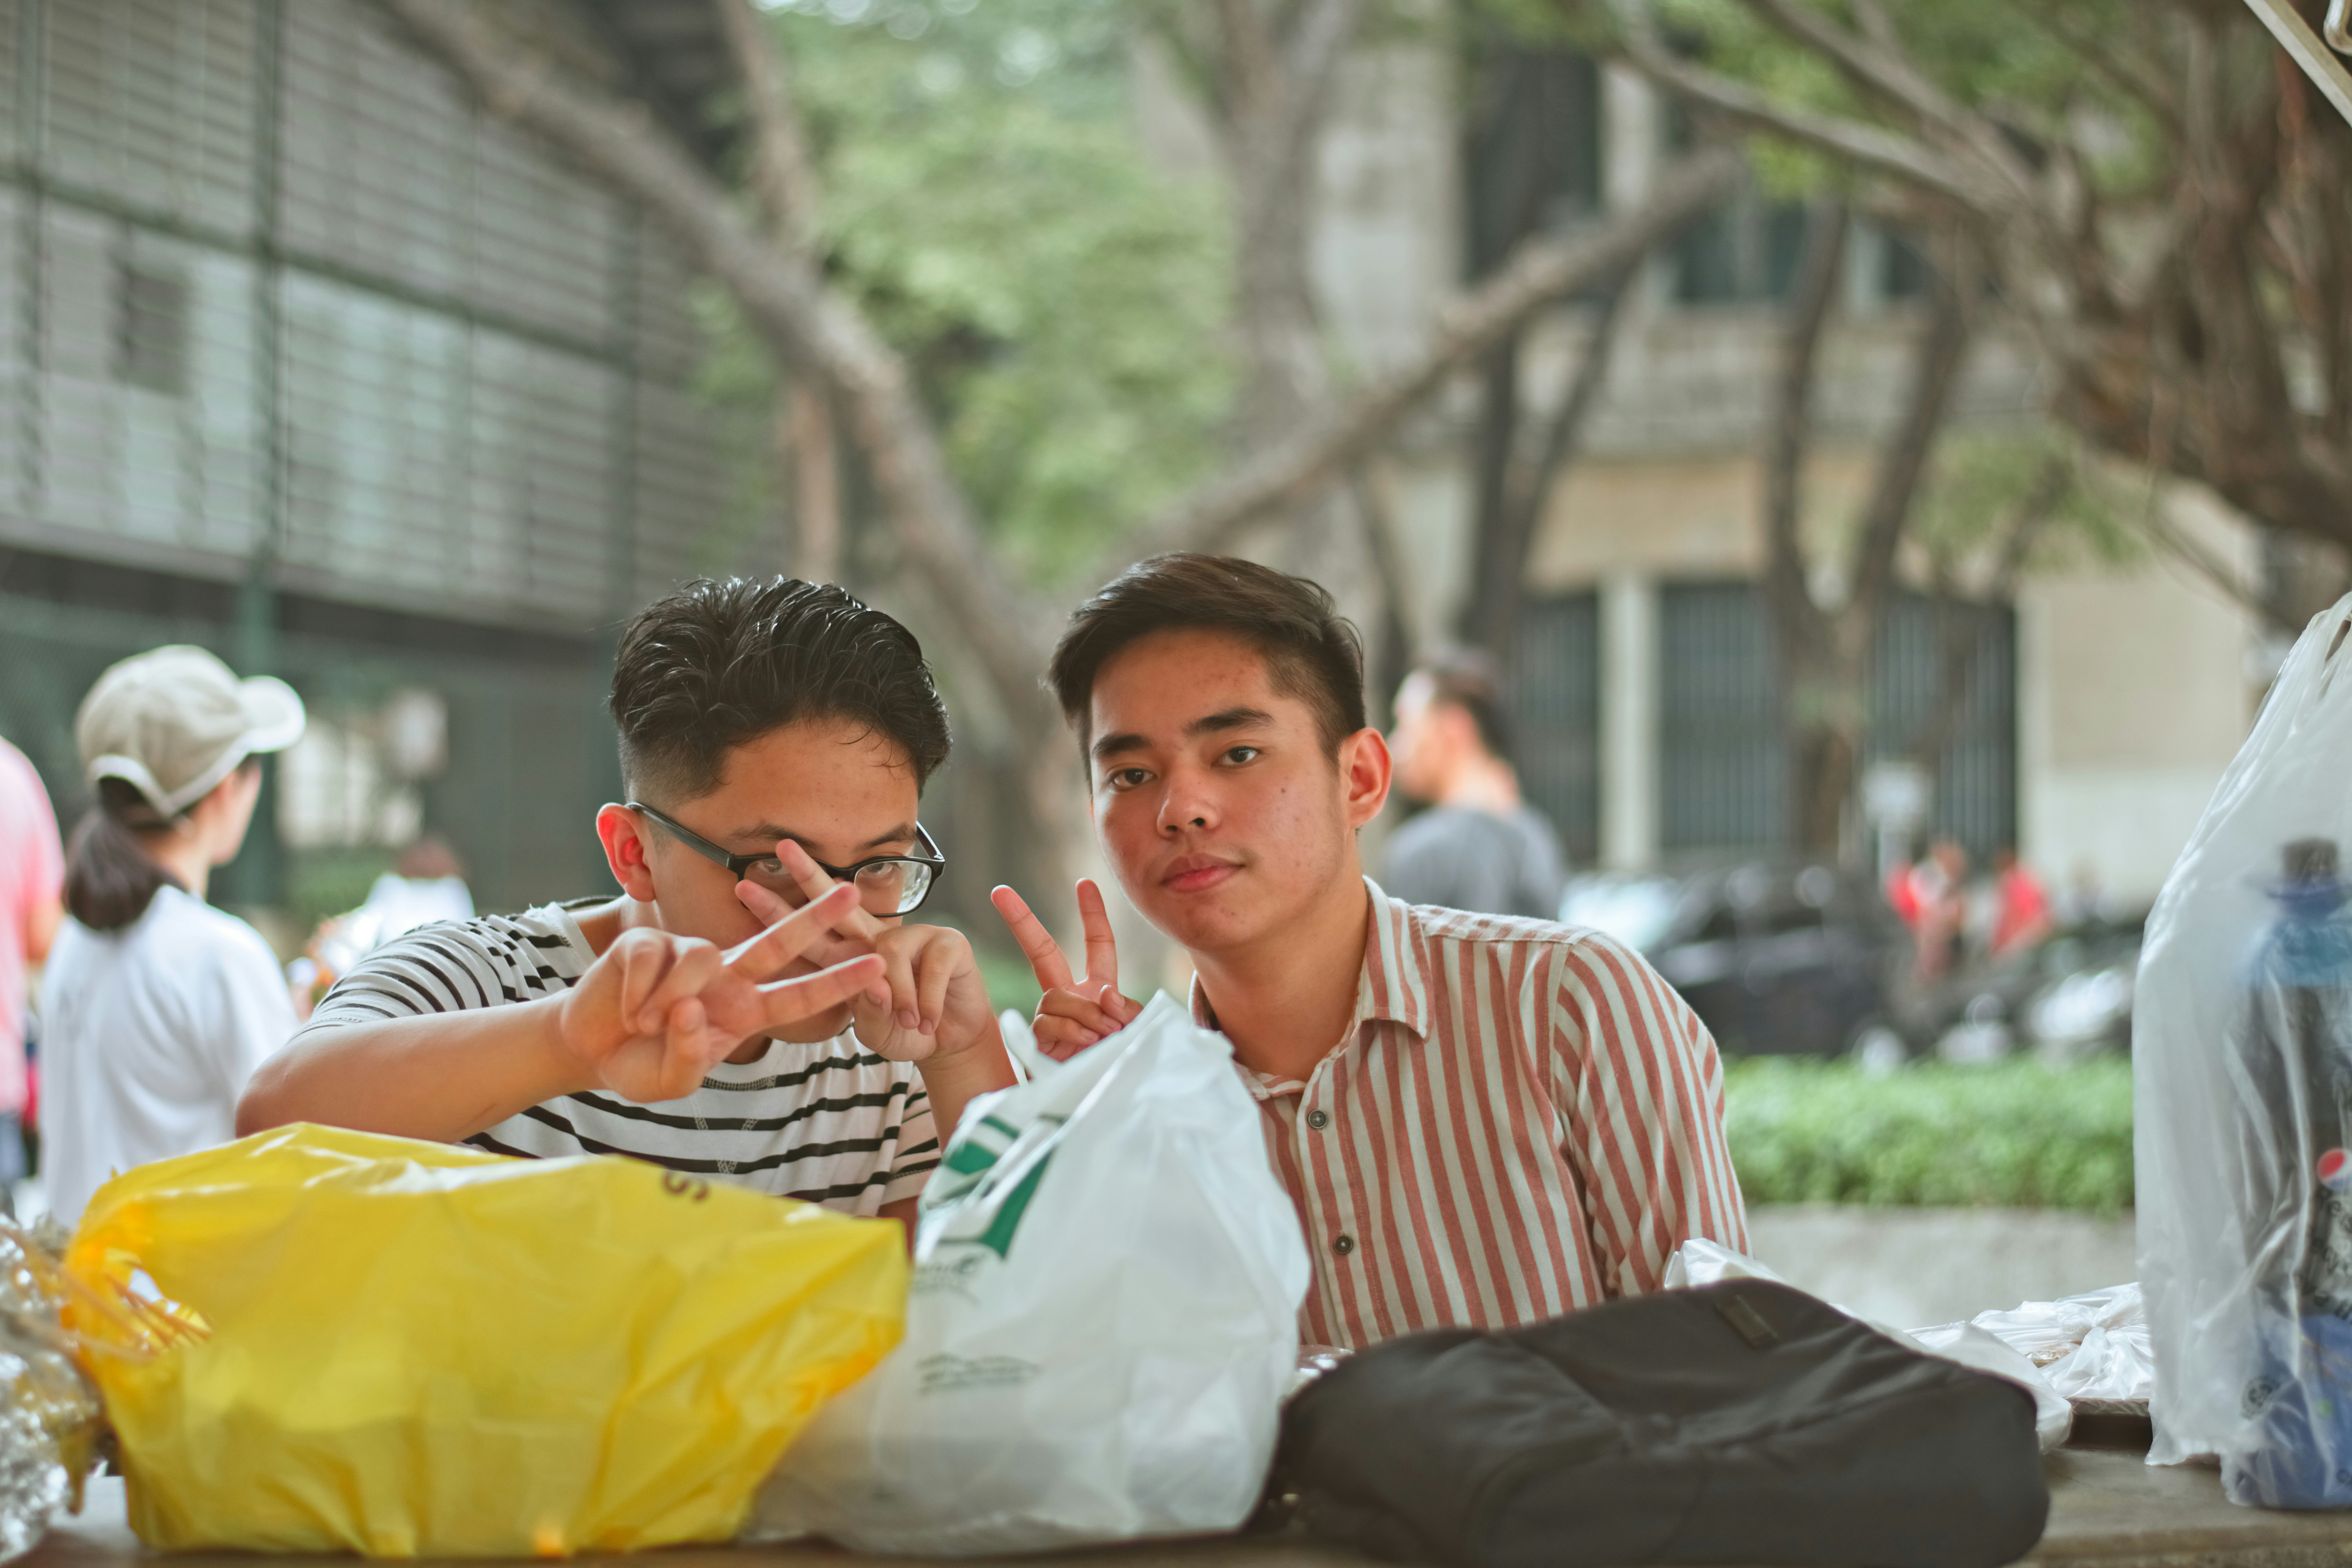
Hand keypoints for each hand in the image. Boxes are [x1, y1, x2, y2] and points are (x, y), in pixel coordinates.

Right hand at [553, 884, 880, 1101]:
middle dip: (816, 915)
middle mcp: (726, 977)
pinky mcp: (648, 943)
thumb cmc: (641, 1065)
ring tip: (643, 1024)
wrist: (589, 1050)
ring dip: (668, 998)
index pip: (800, 996)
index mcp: (743, 1011)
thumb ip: (689, 1058)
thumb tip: (693, 1012)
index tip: (879, 967)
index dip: (838, 982)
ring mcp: (688, 956)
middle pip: (779, 941)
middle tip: (854, 889)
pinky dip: (637, 992)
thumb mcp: (672, 1082)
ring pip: (700, 958)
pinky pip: (653, 958)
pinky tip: (626, 1009)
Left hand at [735, 843, 998, 1063]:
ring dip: (898, 996)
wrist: (953, 1043)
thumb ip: (867, 1007)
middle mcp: (877, 939)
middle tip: (783, 847)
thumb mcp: (876, 1027)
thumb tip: (874, 987)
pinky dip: (927, 1002)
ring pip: (888, 953)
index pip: (808, 932)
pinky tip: (928, 1021)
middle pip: (838, 904)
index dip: (778, 911)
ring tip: (909, 1023)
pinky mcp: (948, 942)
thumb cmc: (906, 1034)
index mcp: (851, 957)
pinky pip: (927, 969)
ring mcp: (914, 935)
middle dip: (810, 874)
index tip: (742, 888)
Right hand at [990, 880, 1141, 1061]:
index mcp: (1098, 989)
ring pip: (1057, 996)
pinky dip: (1071, 1029)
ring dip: (1084, 1011)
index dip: (1092, 914)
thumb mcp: (1137, 1031)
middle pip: (1044, 951)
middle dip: (1022, 921)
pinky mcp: (1040, 1042)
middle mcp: (1071, 998)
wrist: (1102, 1104)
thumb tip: (1105, 997)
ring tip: (1104, 1035)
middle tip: (1000, 892)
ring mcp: (1053, 1019)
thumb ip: (1126, 1009)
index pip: (1097, 944)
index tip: (1085, 883)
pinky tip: (1085, 1043)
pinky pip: (1049, 1022)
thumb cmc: (1124, 1064)